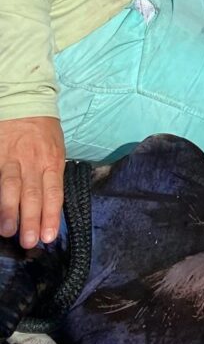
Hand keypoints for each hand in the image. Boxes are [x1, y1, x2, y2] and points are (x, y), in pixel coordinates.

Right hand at [0, 116, 65, 249]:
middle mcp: (34, 161)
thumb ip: (51, 176)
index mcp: (52, 162)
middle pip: (33, 193)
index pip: (54, 193)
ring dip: (10, 209)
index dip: (51, 215)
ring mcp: (13, 158)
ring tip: (8, 230)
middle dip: (32, 218)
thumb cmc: (44, 131)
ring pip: (12, 186)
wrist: (26, 102)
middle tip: (29, 242)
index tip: (48, 236)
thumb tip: (49, 206)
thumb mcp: (56, 150)